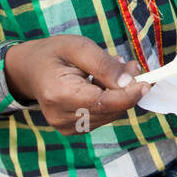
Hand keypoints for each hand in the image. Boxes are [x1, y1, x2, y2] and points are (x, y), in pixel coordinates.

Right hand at [4, 35, 148, 134]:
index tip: (146, 83)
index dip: (127, 95)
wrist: (30, 69)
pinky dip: (110, 101)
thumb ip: (104, 65)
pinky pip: (102, 117)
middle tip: (131, 66)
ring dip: (120, 95)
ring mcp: (64, 126)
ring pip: (109, 115)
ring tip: (114, 70)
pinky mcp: (72, 129)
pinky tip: (102, 84)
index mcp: (58, 93)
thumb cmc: (54, 53)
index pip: (101, 103)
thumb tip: (129, 83)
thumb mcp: (79, 47)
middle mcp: (60, 116)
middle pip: (108, 110)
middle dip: (127, 90)